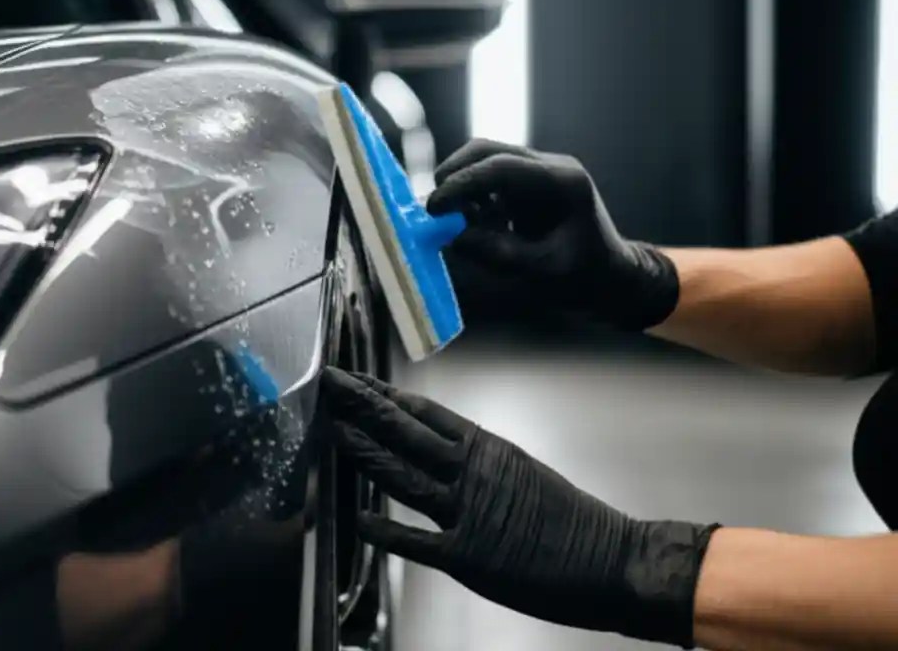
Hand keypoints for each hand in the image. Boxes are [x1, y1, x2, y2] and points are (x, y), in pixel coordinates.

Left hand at [322, 367, 717, 646]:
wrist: (613, 561)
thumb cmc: (571, 520)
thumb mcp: (522, 470)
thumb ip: (478, 460)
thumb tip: (440, 446)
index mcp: (488, 449)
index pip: (423, 411)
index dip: (382, 394)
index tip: (354, 381)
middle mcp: (473, 473)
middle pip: (405, 431)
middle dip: (362, 407)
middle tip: (329, 386)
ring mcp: (469, 513)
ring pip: (402, 475)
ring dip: (363, 451)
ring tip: (332, 430)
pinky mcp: (469, 556)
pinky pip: (415, 540)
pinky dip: (383, 529)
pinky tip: (356, 517)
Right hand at [427, 139, 678, 330]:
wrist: (614, 278)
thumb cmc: (585, 279)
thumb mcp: (538, 271)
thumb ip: (495, 251)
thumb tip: (449, 234)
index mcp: (561, 182)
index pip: (500, 167)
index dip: (460, 184)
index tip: (433, 209)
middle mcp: (551, 167)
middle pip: (488, 151)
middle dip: (454, 176)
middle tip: (433, 210)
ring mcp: (541, 172)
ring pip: (486, 160)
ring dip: (463, 188)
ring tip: (456, 223)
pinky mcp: (531, 184)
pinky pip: (492, 179)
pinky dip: (475, 198)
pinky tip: (475, 225)